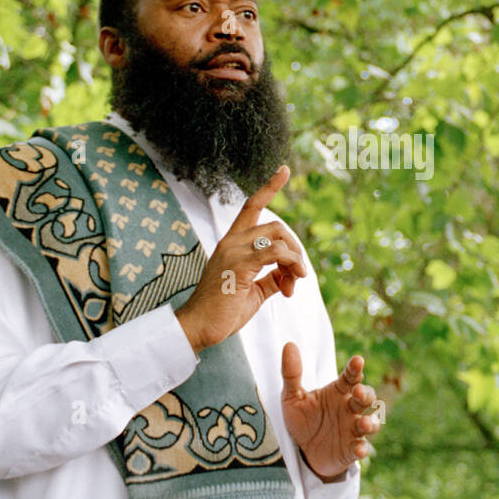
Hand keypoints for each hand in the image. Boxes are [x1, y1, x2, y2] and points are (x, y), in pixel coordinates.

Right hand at [174, 165, 307, 352]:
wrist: (199, 328)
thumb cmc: (222, 311)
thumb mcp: (252, 291)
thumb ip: (270, 279)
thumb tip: (288, 276)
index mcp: (232, 243)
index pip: (251, 206)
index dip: (269, 187)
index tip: (284, 169)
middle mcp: (232, 241)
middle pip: (277, 225)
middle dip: (295, 248)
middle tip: (298, 276)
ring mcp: (234, 250)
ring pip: (279, 237)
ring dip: (296, 260)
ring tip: (294, 284)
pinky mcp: (238, 263)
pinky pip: (276, 253)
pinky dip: (290, 266)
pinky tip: (290, 286)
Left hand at [281, 343, 381, 480]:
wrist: (302, 451)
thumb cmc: (302, 420)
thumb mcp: (292, 397)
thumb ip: (291, 374)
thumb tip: (289, 345)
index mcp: (338, 392)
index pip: (350, 377)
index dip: (355, 368)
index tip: (358, 360)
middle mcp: (349, 408)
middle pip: (366, 397)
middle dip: (366, 394)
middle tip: (358, 392)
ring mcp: (352, 429)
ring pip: (370, 422)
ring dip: (371, 423)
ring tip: (364, 423)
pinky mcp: (351, 449)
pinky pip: (361, 448)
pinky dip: (362, 449)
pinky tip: (359, 449)